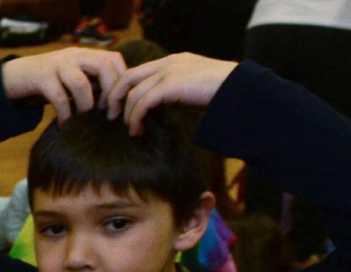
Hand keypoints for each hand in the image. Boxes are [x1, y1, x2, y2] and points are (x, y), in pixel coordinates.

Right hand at [0, 46, 124, 120]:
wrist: (15, 75)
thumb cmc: (50, 81)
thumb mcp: (74, 76)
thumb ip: (93, 82)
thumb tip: (116, 101)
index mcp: (85, 54)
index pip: (113, 59)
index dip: (120, 81)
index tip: (119, 103)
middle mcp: (74, 55)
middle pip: (103, 66)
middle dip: (110, 92)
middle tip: (109, 113)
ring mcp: (57, 65)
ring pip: (81, 83)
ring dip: (86, 104)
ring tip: (85, 117)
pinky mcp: (41, 78)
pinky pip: (58, 97)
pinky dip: (65, 113)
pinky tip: (65, 123)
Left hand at [109, 53, 236, 134]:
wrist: (239, 89)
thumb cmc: (222, 93)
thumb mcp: (193, 88)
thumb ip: (174, 92)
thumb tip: (157, 110)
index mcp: (173, 61)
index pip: (138, 71)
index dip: (123, 88)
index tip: (117, 106)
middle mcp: (168, 63)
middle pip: (128, 77)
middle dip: (115, 97)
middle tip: (110, 115)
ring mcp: (169, 72)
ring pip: (133, 92)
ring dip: (127, 113)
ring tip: (129, 129)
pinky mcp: (170, 85)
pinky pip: (142, 103)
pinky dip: (135, 118)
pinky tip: (136, 130)